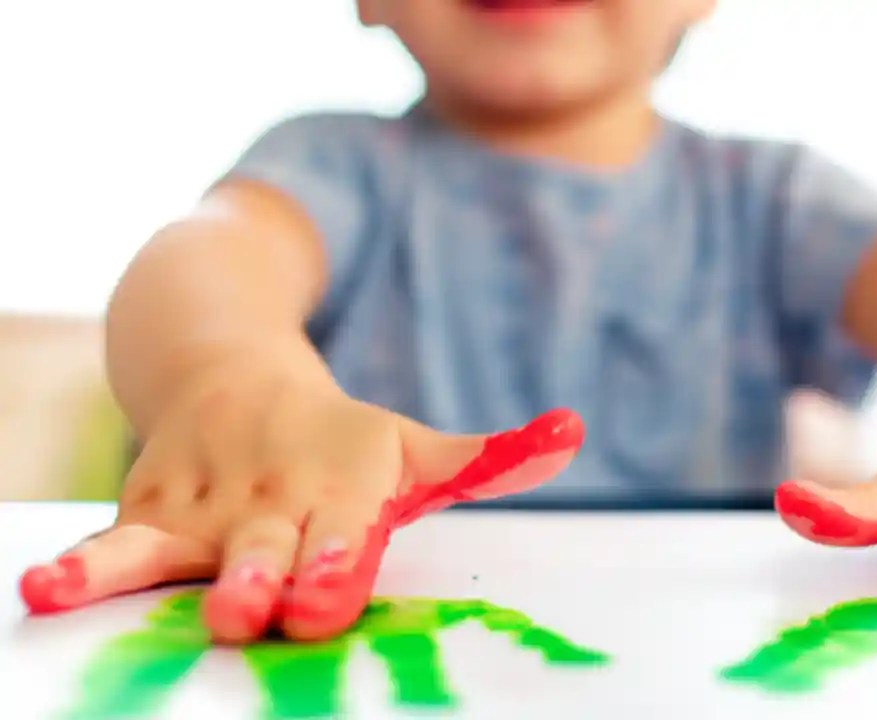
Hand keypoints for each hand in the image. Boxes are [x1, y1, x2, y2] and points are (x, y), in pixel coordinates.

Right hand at [18, 367, 583, 642]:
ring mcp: (205, 500)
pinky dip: (80, 566)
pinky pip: (114, 541)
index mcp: (339, 481)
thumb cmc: (341, 439)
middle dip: (257, 575)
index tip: (325, 601)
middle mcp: (270, 492)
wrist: (236, 374)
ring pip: (176, 544)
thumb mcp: (410, 443)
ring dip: (151, 569)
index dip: (334, 565)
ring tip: (100, 592)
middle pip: (263, 542)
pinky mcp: (149, 508)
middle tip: (251, 612)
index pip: (340, 532)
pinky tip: (43, 590)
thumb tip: (571, 432)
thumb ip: (484, 457)